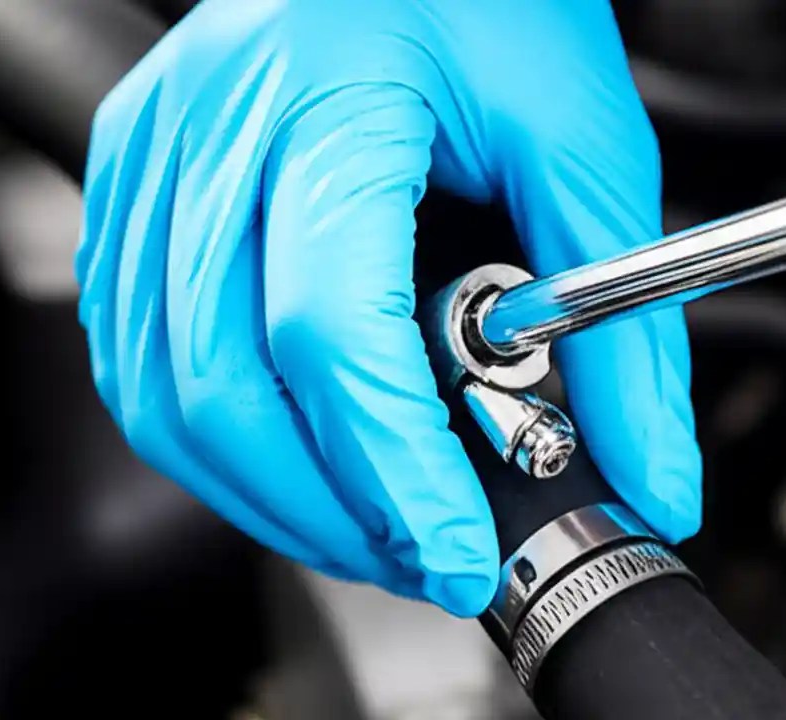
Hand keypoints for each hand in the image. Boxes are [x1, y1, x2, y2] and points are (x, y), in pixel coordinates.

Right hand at [77, 0, 700, 616]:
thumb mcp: (584, 144)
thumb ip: (624, 325)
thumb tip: (650, 471)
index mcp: (326, 100)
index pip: (333, 333)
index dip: (397, 473)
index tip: (461, 553)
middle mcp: (212, 127)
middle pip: (221, 384)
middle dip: (329, 513)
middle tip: (424, 558)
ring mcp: (157, 155)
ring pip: (160, 387)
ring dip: (266, 493)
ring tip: (370, 526)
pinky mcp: (141, 180)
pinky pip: (136, 346)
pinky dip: (211, 434)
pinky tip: (294, 457)